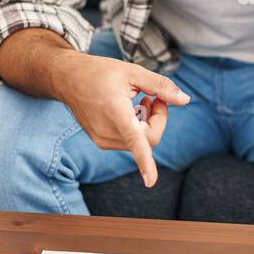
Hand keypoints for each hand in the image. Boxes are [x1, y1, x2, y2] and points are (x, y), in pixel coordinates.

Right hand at [56, 54, 189, 187]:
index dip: (145, 162)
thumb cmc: (100, 72)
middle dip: (159, 119)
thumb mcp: (133, 72)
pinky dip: (136, 128)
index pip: (135, 140)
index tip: (151, 181)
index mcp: (115, 111)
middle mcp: (107, 131)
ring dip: (147, 123)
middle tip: (154, 98)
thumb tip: (185, 100)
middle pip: (148, 138)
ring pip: (140, 142)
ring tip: (139, 101)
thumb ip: (161, 86)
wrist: (68, 78)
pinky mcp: (101, 141)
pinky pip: (129, 142)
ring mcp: (102, 139)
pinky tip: (128, 110)